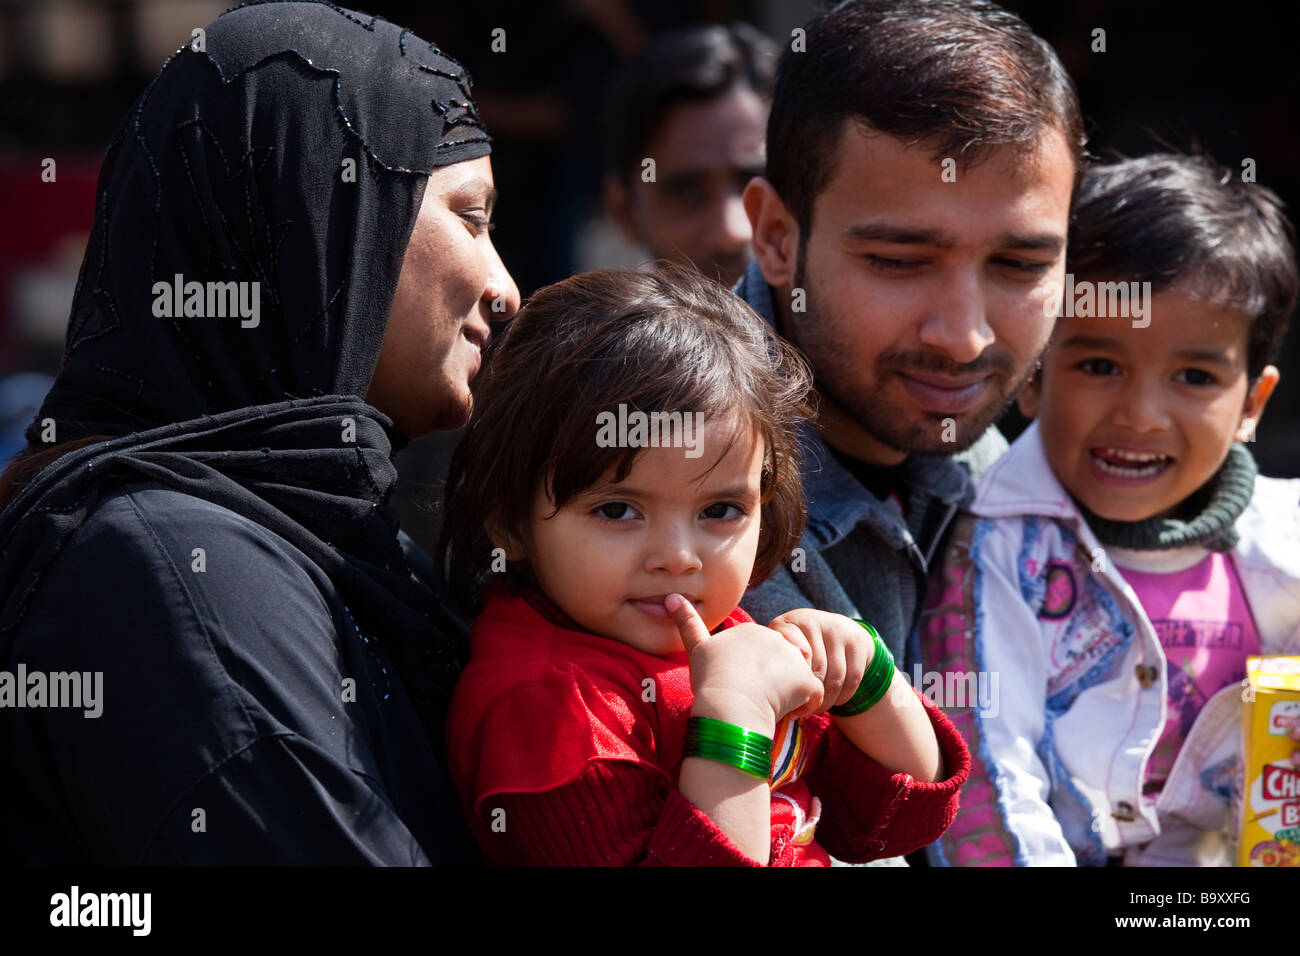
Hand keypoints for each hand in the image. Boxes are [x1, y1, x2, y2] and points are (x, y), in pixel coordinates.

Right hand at [665, 594, 821, 733]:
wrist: (728, 703)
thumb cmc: (710, 679)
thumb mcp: (696, 649)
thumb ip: (687, 623)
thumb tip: (671, 596)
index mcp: (752, 631)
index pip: (762, 652)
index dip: (754, 672)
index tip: (740, 686)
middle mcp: (777, 638)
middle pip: (782, 662)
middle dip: (774, 681)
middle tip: (754, 698)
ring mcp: (794, 658)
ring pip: (799, 677)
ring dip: (789, 693)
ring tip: (768, 706)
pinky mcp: (806, 680)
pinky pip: (814, 695)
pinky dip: (805, 707)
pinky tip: (786, 713)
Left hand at [766, 609, 874, 716]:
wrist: (837, 629)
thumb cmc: (802, 646)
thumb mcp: (786, 646)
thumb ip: (779, 663)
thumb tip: (779, 700)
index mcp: (792, 622)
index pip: (789, 637)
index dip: (792, 660)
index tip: (790, 680)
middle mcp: (816, 621)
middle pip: (815, 668)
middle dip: (810, 694)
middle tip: (802, 710)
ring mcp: (839, 630)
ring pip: (835, 677)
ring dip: (827, 700)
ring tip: (817, 708)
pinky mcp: (857, 642)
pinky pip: (852, 678)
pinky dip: (843, 696)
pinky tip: (835, 701)